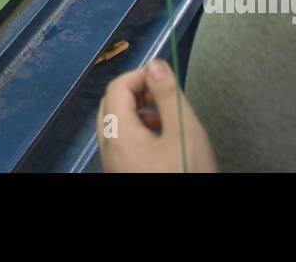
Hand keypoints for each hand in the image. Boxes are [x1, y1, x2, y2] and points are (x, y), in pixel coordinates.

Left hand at [98, 59, 216, 172]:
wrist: (187, 230)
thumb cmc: (186, 174)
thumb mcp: (184, 132)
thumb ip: (168, 95)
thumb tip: (155, 64)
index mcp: (117, 133)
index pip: (117, 87)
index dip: (141, 75)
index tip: (166, 78)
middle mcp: (108, 148)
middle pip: (112, 106)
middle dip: (138, 94)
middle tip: (166, 98)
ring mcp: (113, 165)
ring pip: (117, 126)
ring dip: (140, 114)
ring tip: (169, 123)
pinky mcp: (122, 176)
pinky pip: (123, 145)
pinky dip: (139, 134)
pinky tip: (164, 145)